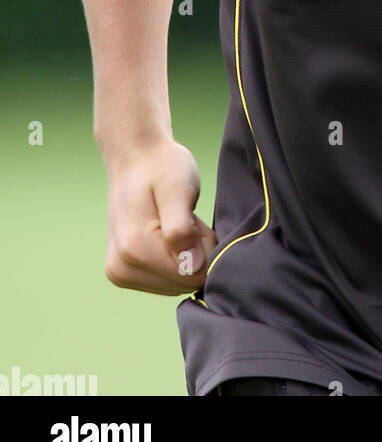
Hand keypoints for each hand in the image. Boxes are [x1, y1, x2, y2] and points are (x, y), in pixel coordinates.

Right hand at [103, 138, 217, 295]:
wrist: (136, 157)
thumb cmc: (162, 168)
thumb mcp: (178, 189)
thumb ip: (182, 229)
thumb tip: (191, 267)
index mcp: (135, 249)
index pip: (192, 275)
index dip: (203, 247)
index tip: (193, 219)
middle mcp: (121, 268)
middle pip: (183, 282)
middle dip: (194, 253)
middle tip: (184, 218)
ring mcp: (119, 273)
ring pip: (176, 284)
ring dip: (184, 256)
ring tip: (174, 222)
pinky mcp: (123, 273)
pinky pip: (165, 280)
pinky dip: (173, 259)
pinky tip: (166, 232)